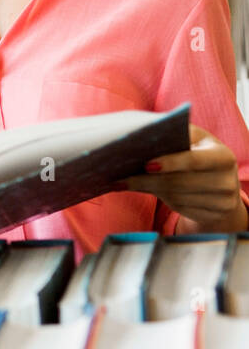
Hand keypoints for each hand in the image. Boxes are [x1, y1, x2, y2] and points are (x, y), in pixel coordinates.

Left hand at [117, 125, 248, 232]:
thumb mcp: (192, 139)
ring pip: (175, 198)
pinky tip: (141, 190)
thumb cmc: (197, 152)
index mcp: (223, 156)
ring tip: (123, 182)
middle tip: (120, 177)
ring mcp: (222, 202)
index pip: (194, 161)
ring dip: (147, 189)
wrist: (220, 182)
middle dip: (147, 180)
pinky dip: (158, 198)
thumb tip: (139, 133)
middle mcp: (227, 181)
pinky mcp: (212, 216)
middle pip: (179, 183)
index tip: (146, 165)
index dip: (171, 163)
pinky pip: (179, 208)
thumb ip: (173, 134)